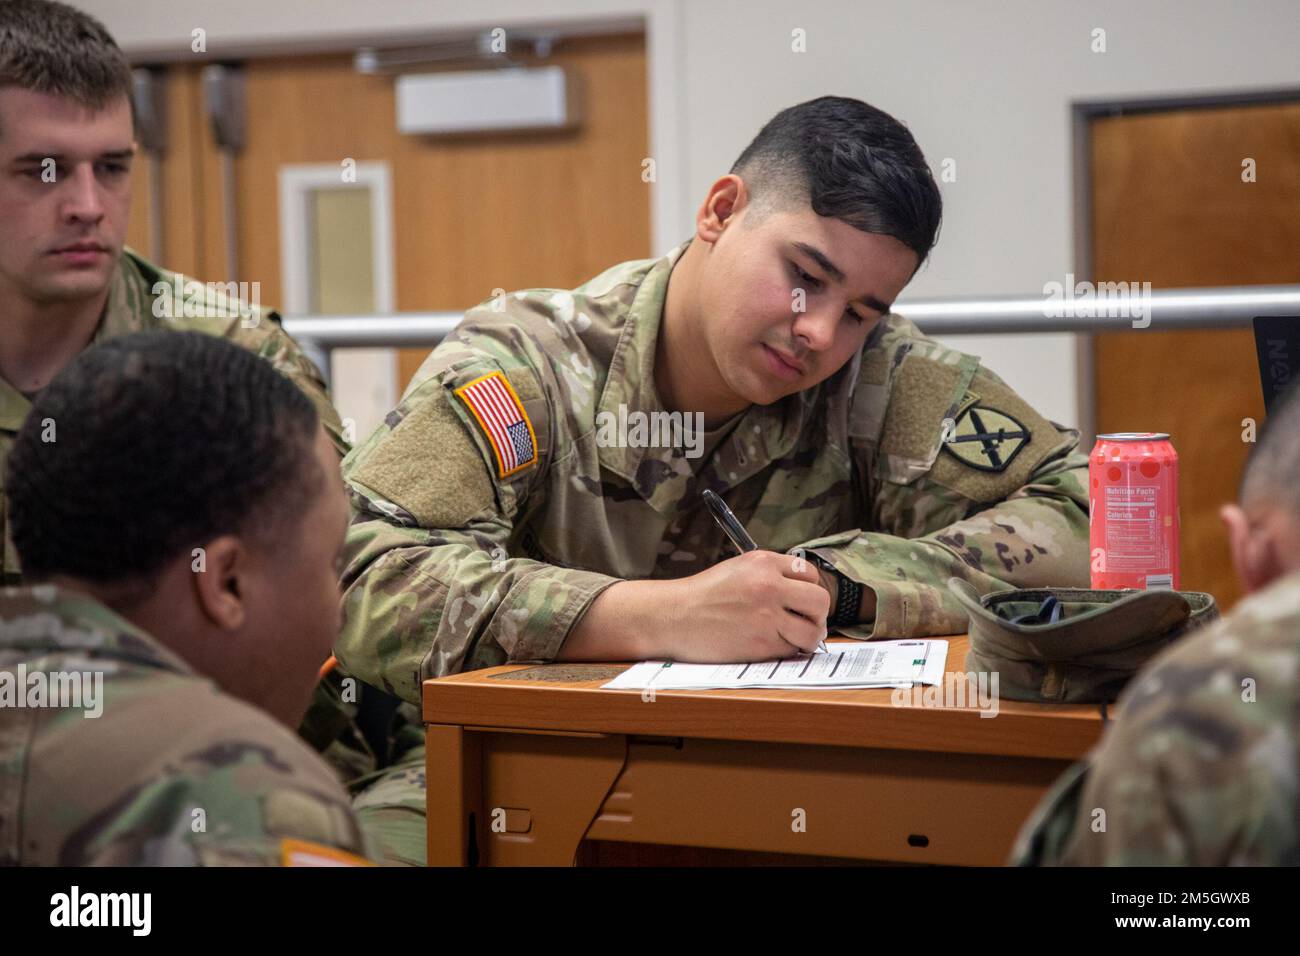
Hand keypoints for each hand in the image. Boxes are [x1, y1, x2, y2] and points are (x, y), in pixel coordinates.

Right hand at [656, 550, 830, 660]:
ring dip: (808, 637)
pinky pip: (791, 650)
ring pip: (812, 631)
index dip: (810, 590)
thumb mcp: (738, 568)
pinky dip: (787, 651)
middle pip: (820, 601)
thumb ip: (770, 573)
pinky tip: (772, 645)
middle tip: (809, 622)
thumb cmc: (703, 595)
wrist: (674, 616)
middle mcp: (769, 586)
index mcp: (764, 563)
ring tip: (796, 638)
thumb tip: (801, 590)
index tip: (803, 601)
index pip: (811, 575)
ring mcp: (767, 616)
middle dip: (818, 615)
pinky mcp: (761, 644)